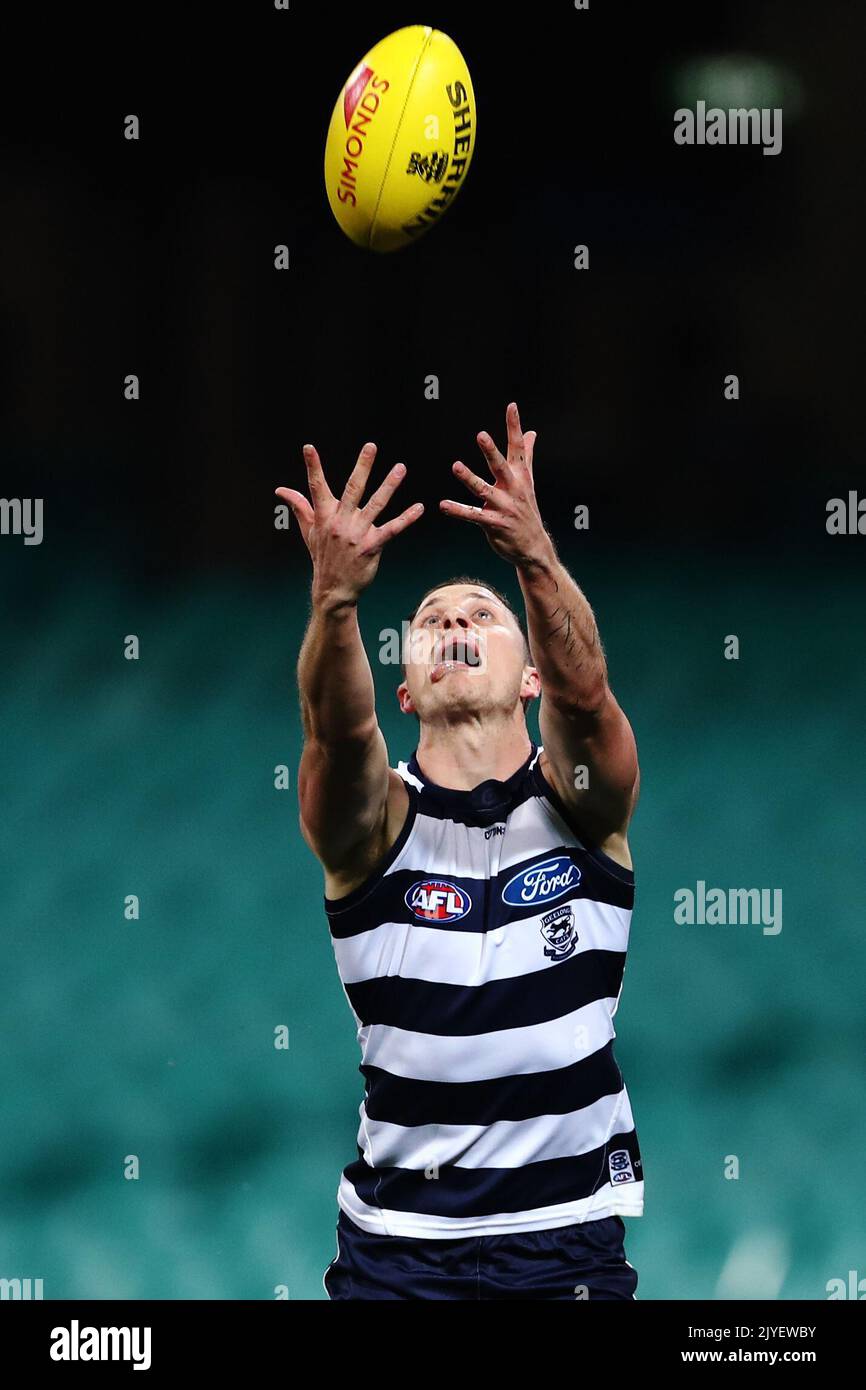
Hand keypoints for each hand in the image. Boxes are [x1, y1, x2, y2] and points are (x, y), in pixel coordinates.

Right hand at [276, 441, 423, 606]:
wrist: (333, 589)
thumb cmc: (323, 557)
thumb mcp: (309, 531)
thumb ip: (299, 506)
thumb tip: (281, 490)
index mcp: (324, 516)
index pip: (316, 486)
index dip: (312, 467)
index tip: (308, 448)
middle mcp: (340, 522)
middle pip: (352, 488)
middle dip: (362, 466)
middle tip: (371, 446)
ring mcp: (356, 534)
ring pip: (376, 504)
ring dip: (389, 485)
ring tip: (400, 468)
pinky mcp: (371, 546)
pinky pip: (392, 529)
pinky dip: (406, 518)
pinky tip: (419, 508)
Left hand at [439, 402, 551, 567]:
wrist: (533, 546)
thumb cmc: (526, 510)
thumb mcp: (527, 481)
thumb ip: (526, 455)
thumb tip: (532, 432)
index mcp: (520, 476)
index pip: (517, 447)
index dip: (514, 426)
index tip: (512, 406)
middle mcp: (513, 489)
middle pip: (500, 466)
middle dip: (491, 451)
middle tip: (481, 435)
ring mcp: (503, 507)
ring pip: (483, 490)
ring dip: (469, 478)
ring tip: (455, 466)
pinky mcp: (493, 524)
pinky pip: (473, 515)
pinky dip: (458, 510)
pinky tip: (443, 504)